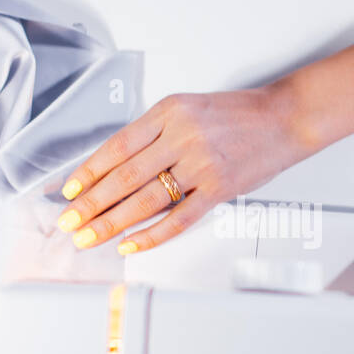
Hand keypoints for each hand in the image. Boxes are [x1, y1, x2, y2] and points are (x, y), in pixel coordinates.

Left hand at [53, 82, 309, 253]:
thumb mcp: (189, 109)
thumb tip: (116, 168)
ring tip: (89, 237)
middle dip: (90, 203)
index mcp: (169, 111)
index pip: (117, 146)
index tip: (68, 190)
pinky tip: (131, 244)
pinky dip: (152, 235)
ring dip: (112, 222)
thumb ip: (156, 134)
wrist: (286, 118)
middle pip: (124, 176)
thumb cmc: (238, 115)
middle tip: (69, 222)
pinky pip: (179, 218)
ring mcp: (202, 163)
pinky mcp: (220, 188)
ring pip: (146, 199)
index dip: (88, 171)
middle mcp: (182, 136)